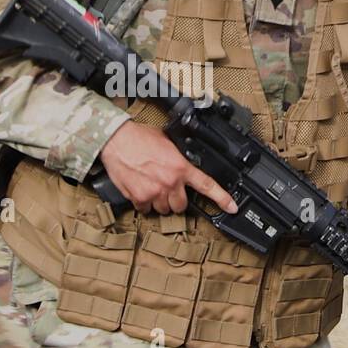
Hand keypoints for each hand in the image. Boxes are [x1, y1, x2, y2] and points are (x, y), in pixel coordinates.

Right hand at [99, 120, 237, 215]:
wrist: (116, 140)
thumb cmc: (138, 138)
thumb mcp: (167, 142)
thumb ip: (178, 156)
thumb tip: (182, 163)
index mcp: (180, 167)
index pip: (207, 185)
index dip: (222, 199)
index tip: (231, 207)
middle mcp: (170, 182)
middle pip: (181, 206)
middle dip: (176, 201)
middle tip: (168, 191)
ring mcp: (154, 192)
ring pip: (164, 210)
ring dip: (159, 202)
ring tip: (151, 188)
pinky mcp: (138, 198)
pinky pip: (145, 210)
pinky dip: (143, 203)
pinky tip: (140, 190)